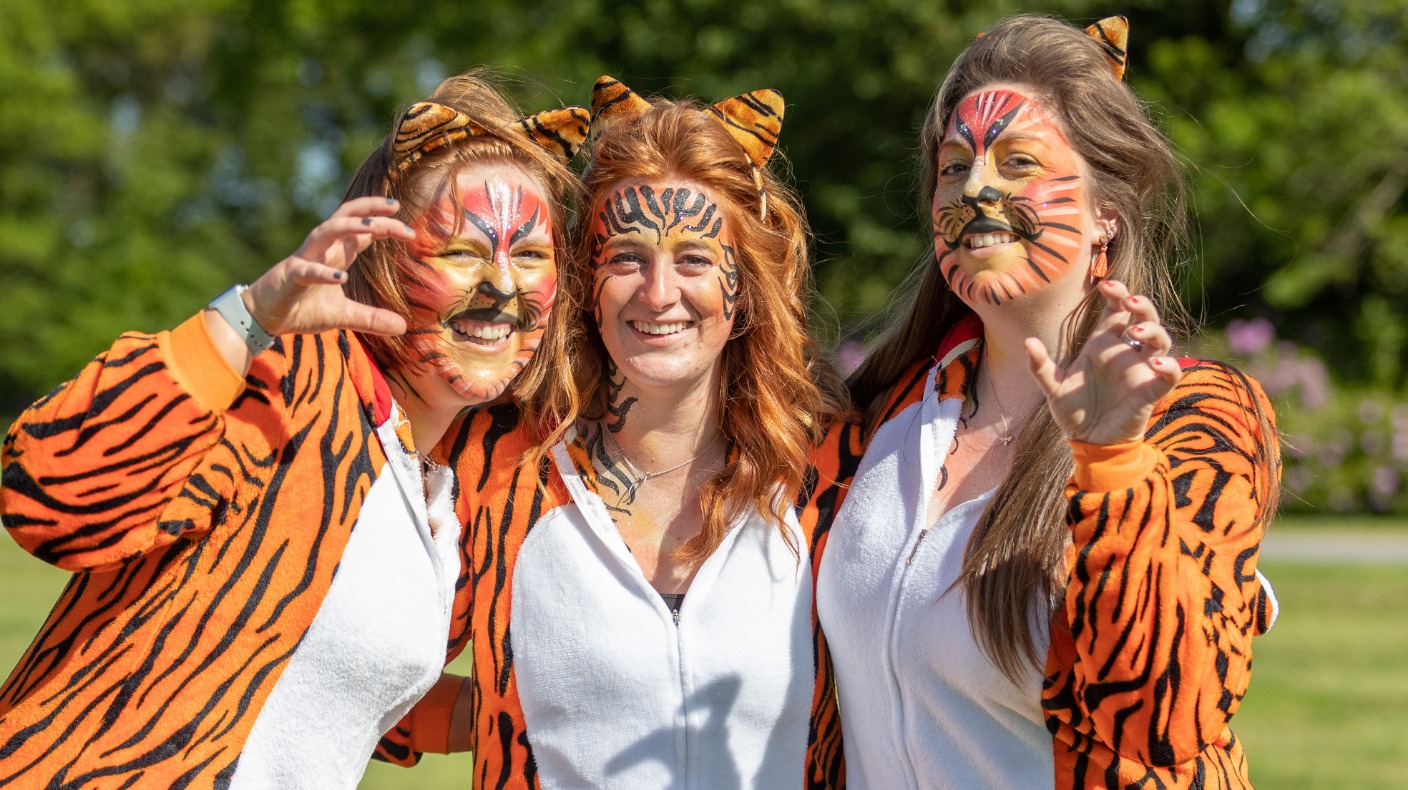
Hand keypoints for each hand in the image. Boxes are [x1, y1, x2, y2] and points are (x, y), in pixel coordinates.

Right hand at [244, 197, 415, 336]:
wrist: (264, 317)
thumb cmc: (302, 308)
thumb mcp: (343, 316)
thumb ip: (372, 319)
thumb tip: (403, 327)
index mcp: (335, 253)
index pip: (362, 230)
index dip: (384, 224)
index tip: (408, 230)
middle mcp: (321, 249)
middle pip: (346, 217)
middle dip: (370, 210)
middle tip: (396, 208)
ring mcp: (305, 260)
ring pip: (325, 231)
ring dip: (349, 226)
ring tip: (373, 227)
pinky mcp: (291, 277)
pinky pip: (307, 271)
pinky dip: (323, 273)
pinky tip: (340, 277)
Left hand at [1025, 280, 1181, 444]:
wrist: (1087, 441)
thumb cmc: (1072, 410)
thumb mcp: (1053, 387)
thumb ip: (1040, 366)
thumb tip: (1028, 342)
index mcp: (1102, 345)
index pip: (1116, 311)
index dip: (1116, 294)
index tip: (1106, 285)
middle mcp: (1124, 353)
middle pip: (1144, 317)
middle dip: (1140, 304)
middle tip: (1127, 301)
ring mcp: (1139, 370)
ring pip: (1161, 340)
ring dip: (1153, 330)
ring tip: (1137, 329)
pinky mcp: (1149, 392)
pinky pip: (1169, 375)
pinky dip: (1168, 366)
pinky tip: (1154, 362)